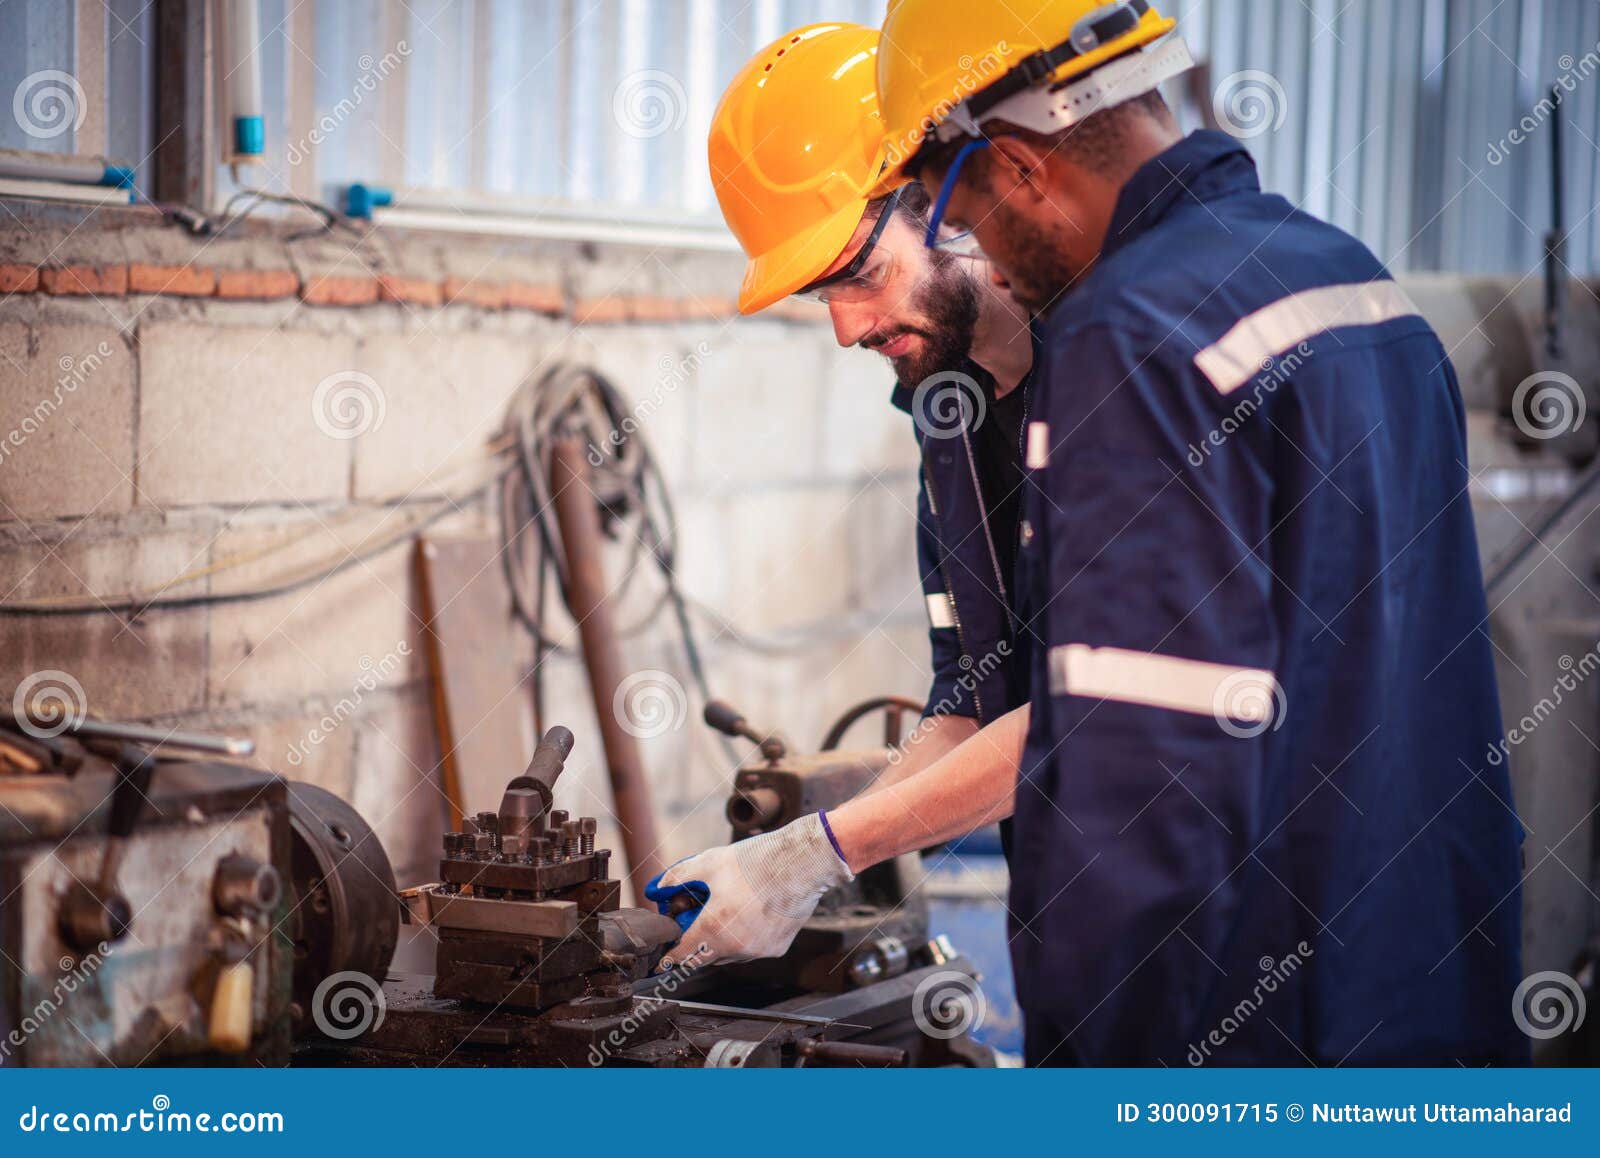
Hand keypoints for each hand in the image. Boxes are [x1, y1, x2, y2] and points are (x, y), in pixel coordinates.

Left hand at [656, 813, 852, 968]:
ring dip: (720, 942)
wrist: (799, 864)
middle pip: (704, 956)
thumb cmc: (755, 863)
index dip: (669, 958)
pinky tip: (749, 914)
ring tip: (726, 911)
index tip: (662, 963)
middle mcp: (735, 947)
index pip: (682, 955)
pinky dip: (744, 938)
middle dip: (695, 942)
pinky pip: (751, 950)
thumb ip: (678, 878)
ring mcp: (757, 951)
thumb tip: (660, 886)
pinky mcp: (775, 949)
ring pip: (728, 955)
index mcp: (713, 929)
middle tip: (697, 919)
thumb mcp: (708, 863)